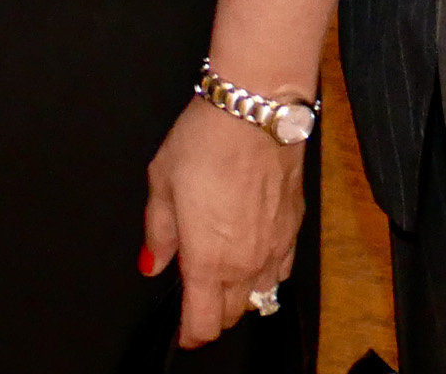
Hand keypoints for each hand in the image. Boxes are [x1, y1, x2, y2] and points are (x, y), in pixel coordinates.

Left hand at [141, 93, 305, 347]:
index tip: (181, 331)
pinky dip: (266, 276)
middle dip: (211, 315)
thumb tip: (151, 262)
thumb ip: (158, 232)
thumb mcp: (162, 183)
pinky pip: (282, 272)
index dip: (189, 334)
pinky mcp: (294, 231)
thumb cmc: (207, 141)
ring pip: (259, 297)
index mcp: (208, 259)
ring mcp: (274, 249)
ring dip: (239, 298)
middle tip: (195, 298)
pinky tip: (253, 259)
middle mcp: (245, 263)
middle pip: (232, 316)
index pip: (203, 323)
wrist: (255, 112)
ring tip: (221, 280)